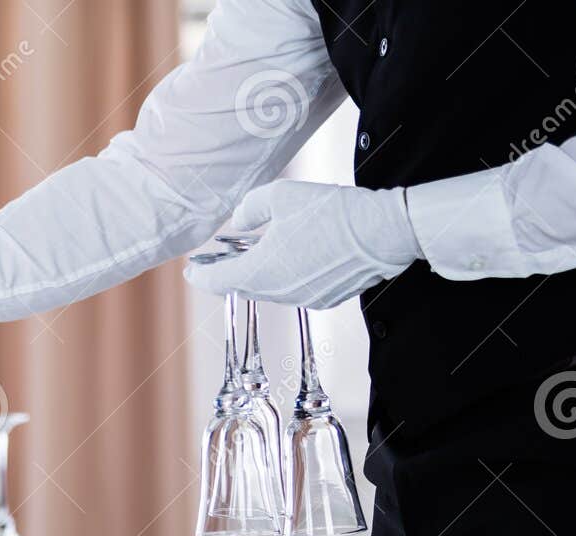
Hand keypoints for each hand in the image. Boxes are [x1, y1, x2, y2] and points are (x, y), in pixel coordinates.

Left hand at [185, 180, 419, 308]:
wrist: (385, 232)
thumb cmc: (332, 211)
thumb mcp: (281, 195)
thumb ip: (250, 209)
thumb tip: (240, 222)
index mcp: (259, 272)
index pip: (216, 281)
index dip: (199, 276)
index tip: (190, 270)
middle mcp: (277, 293)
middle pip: (241, 287)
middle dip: (226, 274)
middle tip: (216, 262)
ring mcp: (302, 299)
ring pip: (268, 289)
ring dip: (256, 274)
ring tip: (253, 254)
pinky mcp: (325, 298)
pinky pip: (293, 289)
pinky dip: (283, 276)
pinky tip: (289, 257)